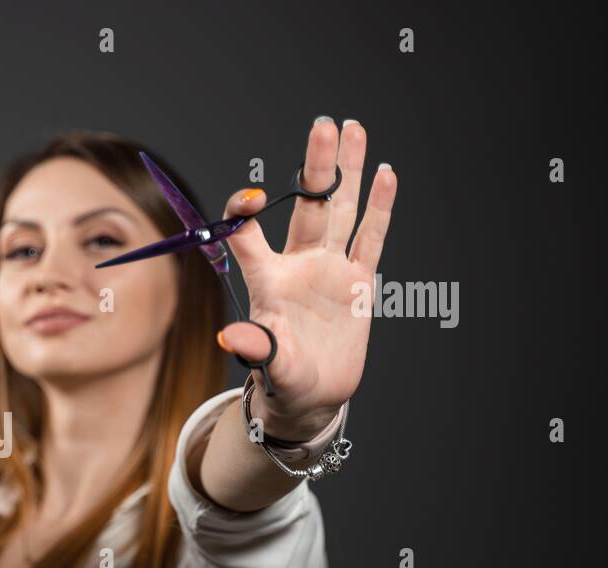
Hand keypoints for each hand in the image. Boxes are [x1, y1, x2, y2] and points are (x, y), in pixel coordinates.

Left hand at [216, 117, 397, 440]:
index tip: (251, 197)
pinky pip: (370, 237)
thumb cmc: (281, 379)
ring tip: (352, 128)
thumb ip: (254, 347)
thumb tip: (228, 337)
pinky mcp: (358, 281)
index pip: (247, 235)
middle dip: (316, 166)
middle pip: (307, 205)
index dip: (244, 213)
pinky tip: (386, 175)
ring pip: (340, 210)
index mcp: (267, 280)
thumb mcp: (268, 366)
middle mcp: (298, 265)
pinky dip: (379, 208)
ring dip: (347, 172)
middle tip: (324, 124)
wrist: (311, 397)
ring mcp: (330, 269)